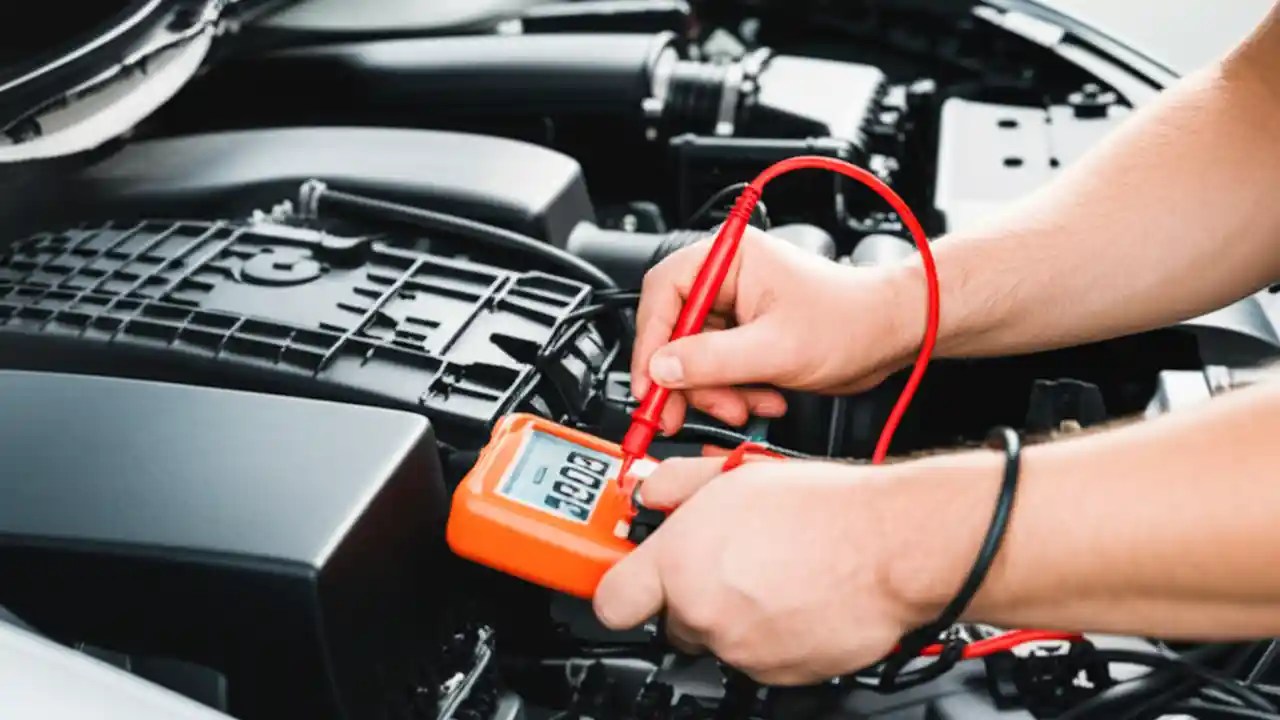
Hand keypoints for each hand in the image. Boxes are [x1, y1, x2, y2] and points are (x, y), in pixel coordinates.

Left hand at [592, 457, 947, 684]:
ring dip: (732, 613)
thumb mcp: (737, 473)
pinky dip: (768, 634)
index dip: (620, 589)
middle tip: (726, 560)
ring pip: (716, 638)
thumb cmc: (825, 508)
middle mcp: (702, 610)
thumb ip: (677, 484)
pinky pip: (757, 657)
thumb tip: (650, 491)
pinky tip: (793, 595)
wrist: (891, 545)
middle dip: (689, 594)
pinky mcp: (778, 673)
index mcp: (680, 561)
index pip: (610, 602)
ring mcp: (740, 648)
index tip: (631, 579)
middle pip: (668, 620)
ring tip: (771, 571)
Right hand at [632, 227, 916, 432]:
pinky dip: (734, 393)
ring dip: (715, 392)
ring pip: (694, 358)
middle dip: (683, 378)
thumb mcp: (776, 348)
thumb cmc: (851, 321)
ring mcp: (736, 309)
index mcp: (729, 258)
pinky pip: (718, 370)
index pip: (665, 294)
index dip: (651, 342)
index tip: (650, 384)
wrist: (892, 336)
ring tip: (746, 406)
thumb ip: (712, 360)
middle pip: (674, 331)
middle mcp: (727, 279)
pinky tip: (764, 399)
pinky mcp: (746, 337)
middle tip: (677, 414)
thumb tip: (662, 369)